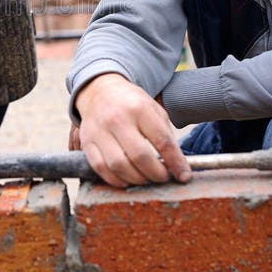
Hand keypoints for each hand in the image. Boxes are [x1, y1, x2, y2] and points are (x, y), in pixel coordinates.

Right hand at [74, 73, 190, 187]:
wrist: (100, 91)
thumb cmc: (131, 104)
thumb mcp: (154, 110)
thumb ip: (166, 136)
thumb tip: (178, 166)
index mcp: (139, 108)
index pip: (162, 141)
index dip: (175, 162)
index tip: (183, 175)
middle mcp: (117, 119)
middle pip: (140, 157)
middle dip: (157, 174)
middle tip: (164, 178)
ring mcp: (99, 131)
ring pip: (119, 166)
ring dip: (137, 179)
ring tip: (146, 178)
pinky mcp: (87, 142)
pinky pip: (101, 168)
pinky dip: (116, 180)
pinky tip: (127, 179)